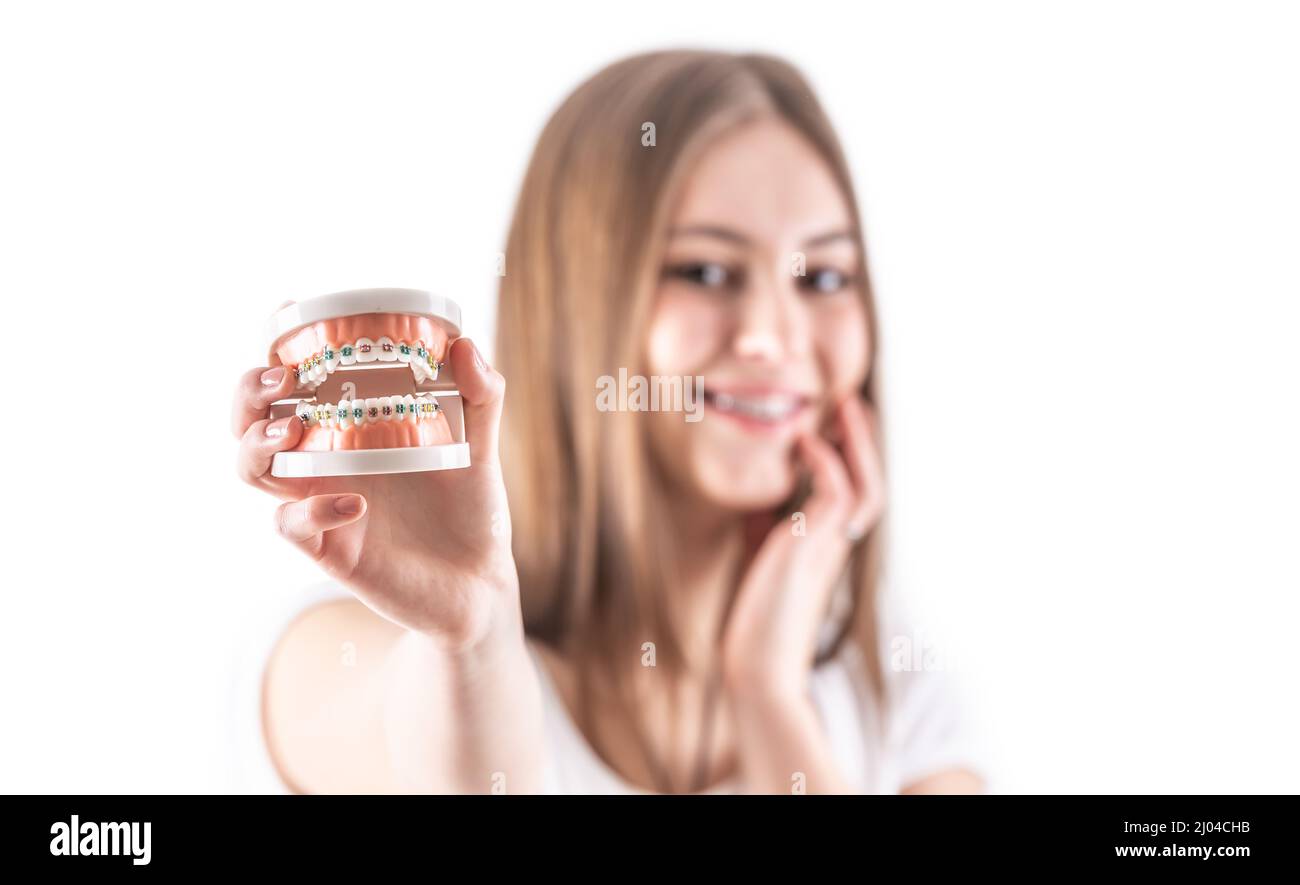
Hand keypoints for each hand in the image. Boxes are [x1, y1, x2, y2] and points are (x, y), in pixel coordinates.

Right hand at [232, 334, 518, 651]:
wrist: (481, 582)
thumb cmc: (471, 511)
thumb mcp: (479, 447)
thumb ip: (481, 397)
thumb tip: (464, 345)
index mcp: (348, 431)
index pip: (290, 386)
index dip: (272, 353)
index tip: (284, 316)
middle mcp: (324, 465)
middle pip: (251, 423)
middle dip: (248, 395)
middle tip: (281, 381)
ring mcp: (321, 505)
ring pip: (253, 471)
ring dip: (257, 444)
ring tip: (291, 429)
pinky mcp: (331, 549)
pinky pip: (294, 527)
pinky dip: (312, 511)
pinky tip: (354, 503)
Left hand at [721, 395, 884, 700]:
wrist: (759, 664)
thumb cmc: (757, 618)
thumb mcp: (761, 561)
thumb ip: (766, 530)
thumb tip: (759, 503)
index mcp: (830, 546)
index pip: (855, 494)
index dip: (851, 456)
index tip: (835, 421)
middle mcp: (839, 545)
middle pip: (873, 483)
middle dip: (865, 440)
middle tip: (851, 400)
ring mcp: (831, 548)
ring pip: (867, 486)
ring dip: (858, 443)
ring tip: (844, 404)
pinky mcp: (813, 549)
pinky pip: (835, 494)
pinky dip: (824, 463)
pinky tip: (805, 441)